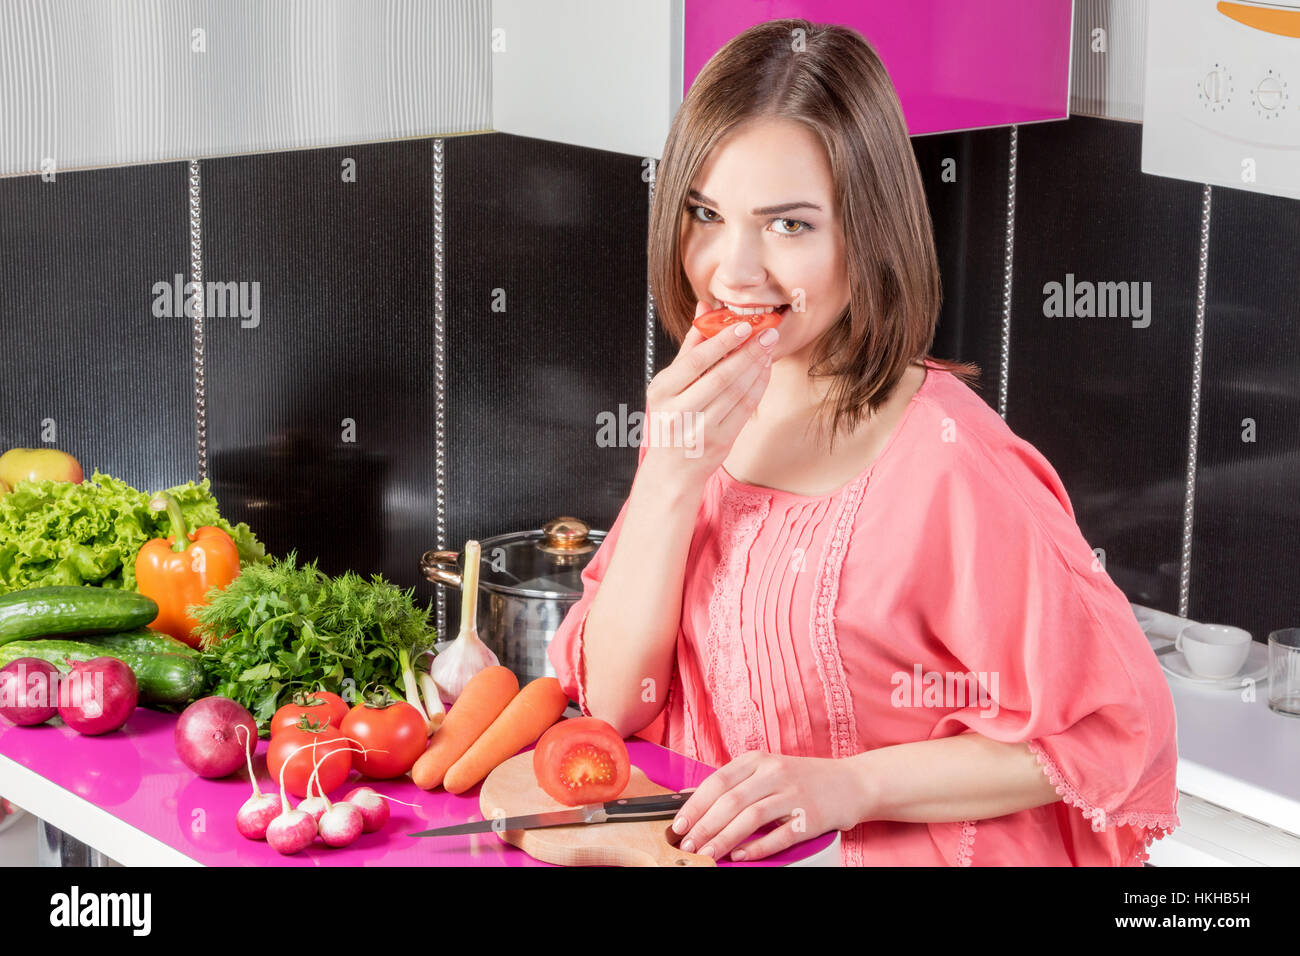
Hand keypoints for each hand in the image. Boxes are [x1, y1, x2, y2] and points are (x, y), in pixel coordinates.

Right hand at [641, 301, 778, 487]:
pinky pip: (746, 409)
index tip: (743, 325)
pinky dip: (758, 386)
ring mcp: (701, 430)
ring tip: (768, 347)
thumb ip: (689, 347)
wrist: (671, 470)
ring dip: (757, 367)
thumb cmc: (670, 419)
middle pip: (720, 377)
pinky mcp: (721, 442)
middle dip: (748, 352)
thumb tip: (705, 308)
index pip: (695, 362)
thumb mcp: (669, 384)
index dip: (722, 342)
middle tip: (767, 332)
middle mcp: (679, 412)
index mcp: (662, 392)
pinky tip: (765, 370)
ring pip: (737, 392)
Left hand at [670, 750, 865, 861]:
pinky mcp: (810, 817)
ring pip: (750, 818)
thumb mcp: (767, 770)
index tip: (678, 826)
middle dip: (704, 827)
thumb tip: (690, 798)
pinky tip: (740, 856)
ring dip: (724, 839)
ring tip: (708, 854)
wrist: (852, 782)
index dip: (694, 805)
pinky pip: (778, 836)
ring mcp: (793, 794)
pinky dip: (756, 848)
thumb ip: (733, 782)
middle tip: (687, 847)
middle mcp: (774, 773)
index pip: (717, 781)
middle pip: (730, 801)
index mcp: (759, 759)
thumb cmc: (804, 778)